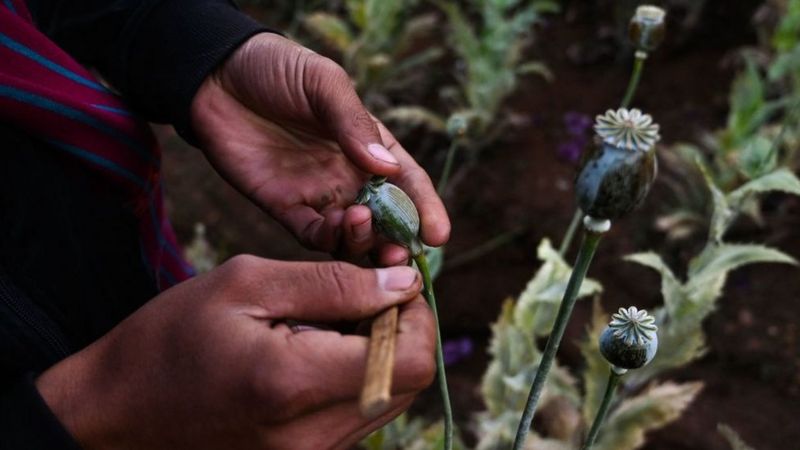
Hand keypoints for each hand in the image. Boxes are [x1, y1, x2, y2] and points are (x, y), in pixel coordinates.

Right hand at [36, 256, 433, 449]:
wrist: (118, 410)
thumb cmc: (172, 337)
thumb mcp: (246, 285)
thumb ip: (333, 284)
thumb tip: (402, 285)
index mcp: (294, 383)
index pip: (410, 358)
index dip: (416, 313)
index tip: (390, 280)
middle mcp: (312, 437)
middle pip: (409, 382)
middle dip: (402, 328)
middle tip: (365, 292)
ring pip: (389, 399)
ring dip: (382, 352)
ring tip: (337, 319)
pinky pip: (361, 416)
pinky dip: (359, 377)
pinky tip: (322, 350)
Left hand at [190, 33, 449, 261]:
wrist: (216, 77)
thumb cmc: (278, 69)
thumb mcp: (323, 84)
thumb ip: (353, 124)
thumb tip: (386, 167)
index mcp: (370, 145)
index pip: (407, 183)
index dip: (425, 209)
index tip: (438, 235)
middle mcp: (349, 176)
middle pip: (385, 218)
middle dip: (398, 240)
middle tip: (403, 254)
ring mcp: (318, 195)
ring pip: (351, 234)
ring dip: (365, 243)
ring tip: (370, 236)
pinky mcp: (284, 208)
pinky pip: (312, 235)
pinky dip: (328, 239)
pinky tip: (335, 228)